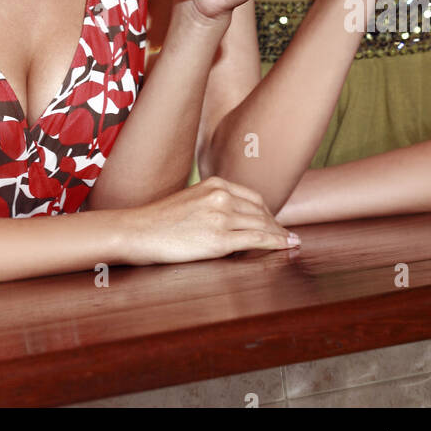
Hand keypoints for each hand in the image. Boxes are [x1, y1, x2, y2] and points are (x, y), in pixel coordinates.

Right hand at [122, 175, 299, 263]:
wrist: (139, 231)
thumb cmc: (160, 220)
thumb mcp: (190, 200)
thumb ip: (212, 204)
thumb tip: (233, 220)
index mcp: (215, 184)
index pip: (253, 197)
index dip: (268, 212)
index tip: (275, 223)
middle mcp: (221, 196)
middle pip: (261, 211)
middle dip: (277, 225)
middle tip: (288, 236)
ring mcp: (221, 216)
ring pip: (262, 225)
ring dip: (280, 235)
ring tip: (291, 243)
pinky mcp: (219, 239)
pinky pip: (257, 240)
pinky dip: (276, 243)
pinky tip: (287, 247)